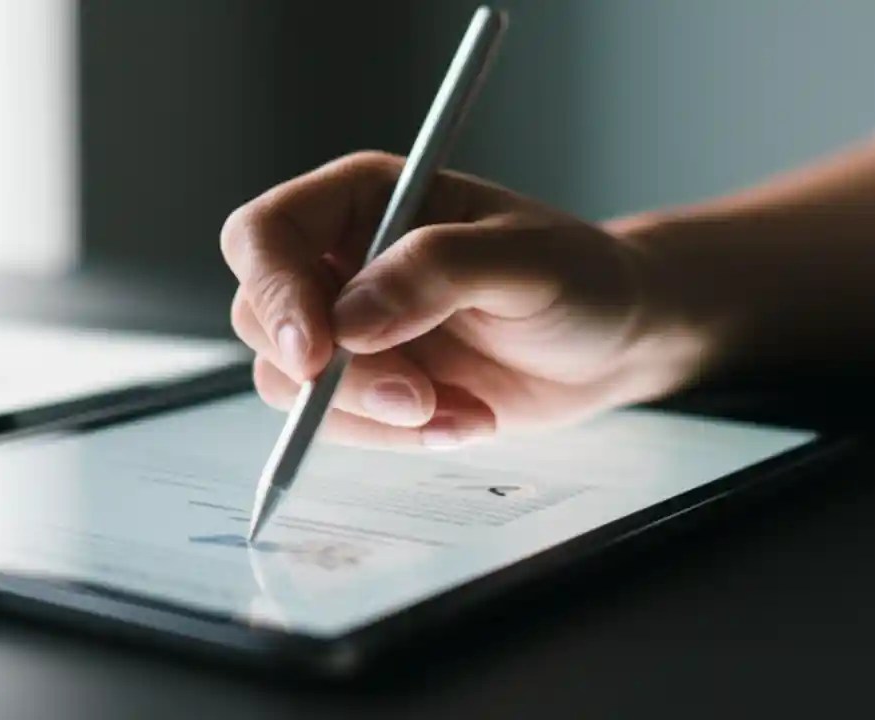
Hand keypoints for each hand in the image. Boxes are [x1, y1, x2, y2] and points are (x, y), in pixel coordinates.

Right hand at [221, 151, 707, 447]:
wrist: (613, 343)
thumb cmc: (580, 278)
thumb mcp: (525, 260)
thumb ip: (435, 272)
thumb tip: (350, 319)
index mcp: (363, 200)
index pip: (265, 234)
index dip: (273, 291)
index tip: (317, 352)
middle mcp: (341, 261)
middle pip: (261, 317)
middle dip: (334, 374)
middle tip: (414, 396)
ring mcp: (349, 328)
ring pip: (290, 382)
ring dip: (371, 414)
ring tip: (459, 410)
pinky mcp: (367, 385)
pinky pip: (338, 425)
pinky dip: (397, 439)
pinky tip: (463, 420)